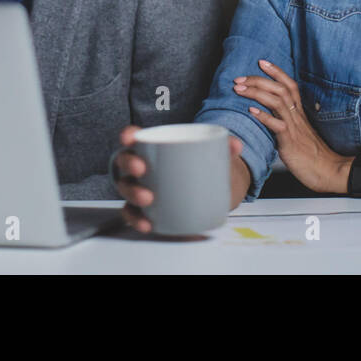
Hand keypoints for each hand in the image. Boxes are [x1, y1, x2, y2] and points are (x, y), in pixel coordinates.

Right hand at [113, 124, 243, 232]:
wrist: (207, 186)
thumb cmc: (200, 162)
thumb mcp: (212, 150)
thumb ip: (224, 145)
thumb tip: (236, 145)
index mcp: (152, 146)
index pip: (133, 138)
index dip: (127, 136)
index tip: (131, 138)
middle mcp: (140, 166)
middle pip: (124, 163)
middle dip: (128, 164)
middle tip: (142, 169)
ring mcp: (140, 187)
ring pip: (126, 189)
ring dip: (132, 193)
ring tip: (148, 198)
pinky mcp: (145, 209)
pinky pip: (135, 214)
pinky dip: (137, 219)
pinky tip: (148, 224)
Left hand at [234, 59, 351, 193]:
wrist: (326, 171)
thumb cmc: (311, 154)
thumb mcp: (298, 133)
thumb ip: (287, 121)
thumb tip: (269, 115)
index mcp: (299, 113)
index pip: (290, 85)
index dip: (276, 71)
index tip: (261, 62)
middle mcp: (297, 116)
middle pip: (280, 89)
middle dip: (258, 80)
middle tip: (239, 79)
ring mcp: (294, 128)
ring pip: (278, 102)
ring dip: (256, 93)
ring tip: (240, 90)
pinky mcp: (290, 142)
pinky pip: (278, 125)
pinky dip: (264, 116)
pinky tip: (251, 111)